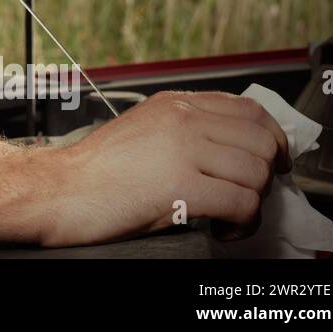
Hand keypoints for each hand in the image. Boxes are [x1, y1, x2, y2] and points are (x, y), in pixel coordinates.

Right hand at [38, 90, 291, 246]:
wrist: (58, 190)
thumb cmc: (94, 171)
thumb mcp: (142, 131)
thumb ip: (183, 128)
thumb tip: (230, 146)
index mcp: (174, 103)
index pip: (250, 109)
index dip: (273, 139)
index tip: (274, 160)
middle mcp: (182, 119)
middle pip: (262, 141)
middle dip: (266, 175)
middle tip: (248, 195)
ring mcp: (182, 150)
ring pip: (257, 173)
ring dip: (254, 203)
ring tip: (230, 217)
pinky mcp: (180, 186)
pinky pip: (242, 203)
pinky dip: (243, 223)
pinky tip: (221, 228)